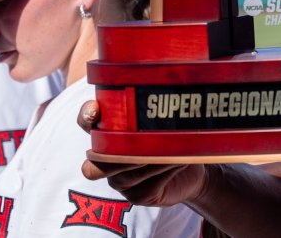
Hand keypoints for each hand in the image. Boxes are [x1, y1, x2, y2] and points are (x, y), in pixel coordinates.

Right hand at [77, 99, 209, 207]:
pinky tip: (179, 161)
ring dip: (150, 159)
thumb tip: (162, 85)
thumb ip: (156, 105)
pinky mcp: (138, 196)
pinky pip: (147, 184)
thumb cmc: (176, 138)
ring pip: (126, 172)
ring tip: (173, 147)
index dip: (87, 116)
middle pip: (96, 160)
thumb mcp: (166, 118)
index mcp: (108, 135)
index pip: (87, 123)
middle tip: (138, 141)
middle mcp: (107, 160)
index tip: (95, 109)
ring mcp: (121, 181)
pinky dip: (165, 171)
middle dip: (116, 152)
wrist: (194, 170)